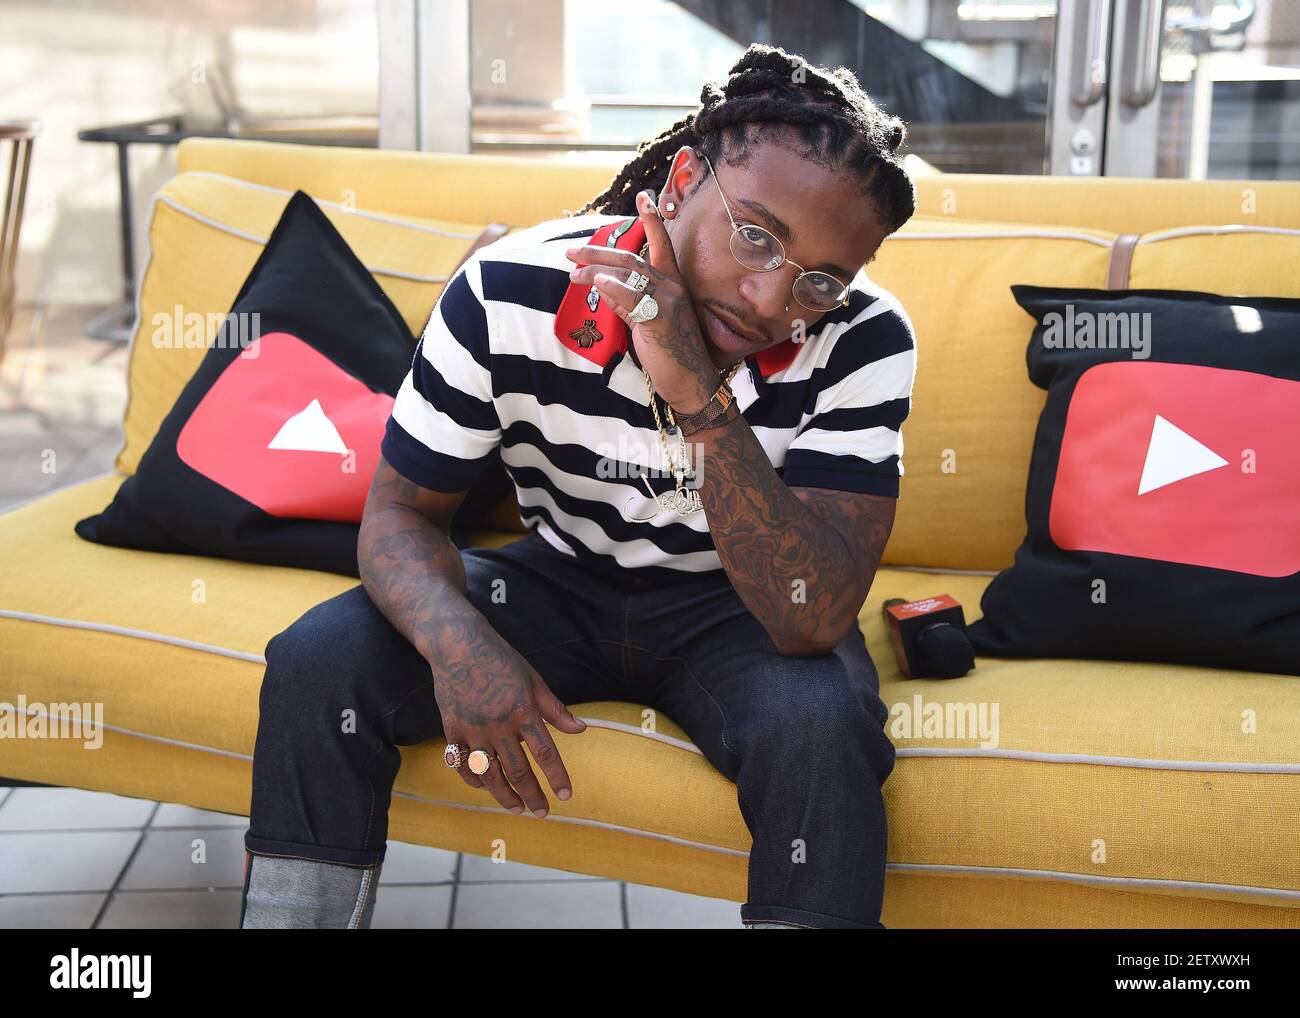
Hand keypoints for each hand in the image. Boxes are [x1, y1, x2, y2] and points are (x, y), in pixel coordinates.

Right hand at [430, 621, 585, 817]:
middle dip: (532, 795)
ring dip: (505, 795)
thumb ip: (556, 710)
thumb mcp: (534, 681)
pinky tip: (485, 787)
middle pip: (518, 770)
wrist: (458, 645)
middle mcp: (498, 725)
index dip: (557, 777)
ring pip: (490, 774)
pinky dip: (474, 779)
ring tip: (517, 809)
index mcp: (523, 711)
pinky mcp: (452, 730)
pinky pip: (462, 764)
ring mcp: (473, 729)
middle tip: (542, 812)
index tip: (565, 797)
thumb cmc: (501, 660)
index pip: (545, 753)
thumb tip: (581, 729)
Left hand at [564, 190, 715, 413]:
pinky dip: (614, 289)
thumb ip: (626, 301)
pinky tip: (597, 284)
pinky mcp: (660, 320)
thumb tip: (602, 285)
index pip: (662, 245)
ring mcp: (668, 302)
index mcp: (673, 284)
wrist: (690, 382)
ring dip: (595, 270)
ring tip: (572, 272)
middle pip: (631, 258)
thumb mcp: (644, 321)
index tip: (644, 196)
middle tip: (570, 254)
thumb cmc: (669, 353)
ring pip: (628, 274)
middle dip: (597, 253)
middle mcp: (672, 287)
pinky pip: (633, 298)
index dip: (653, 219)